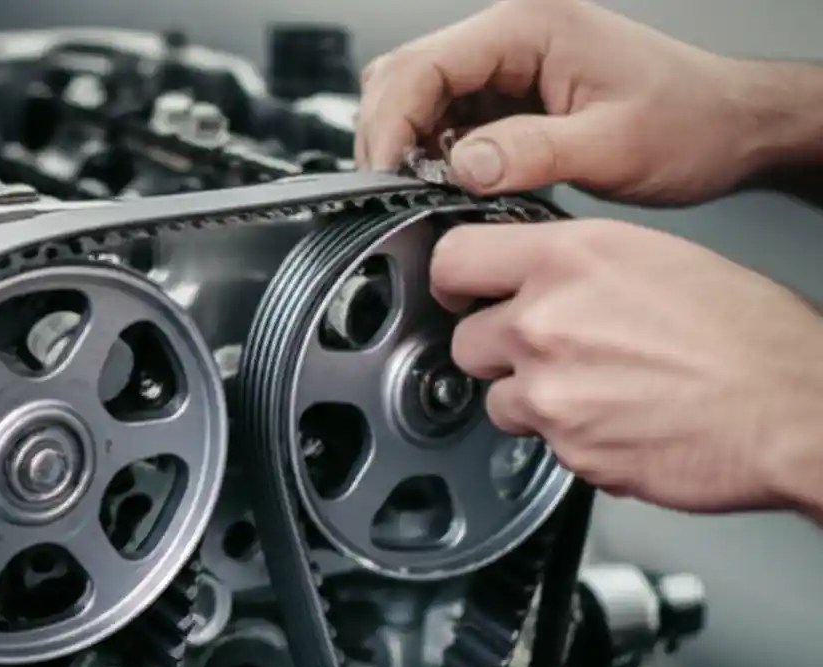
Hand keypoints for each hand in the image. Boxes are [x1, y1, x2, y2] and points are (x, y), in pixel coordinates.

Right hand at [355, 0, 774, 204]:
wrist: (730, 126)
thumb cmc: (691, 121)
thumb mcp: (613, 145)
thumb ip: (530, 154)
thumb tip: (459, 166)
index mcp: (529, 26)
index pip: (423, 66)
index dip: (390, 125)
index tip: (384, 179)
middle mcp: (510, 35)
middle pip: (405, 75)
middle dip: (388, 135)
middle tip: (392, 192)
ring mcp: (506, 62)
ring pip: (417, 96)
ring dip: (408, 144)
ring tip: (421, 191)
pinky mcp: (507, 94)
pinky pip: (445, 117)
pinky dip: (433, 152)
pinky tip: (448, 183)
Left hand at [431, 219, 822, 517]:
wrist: (796, 410)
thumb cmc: (749, 334)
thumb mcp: (652, 257)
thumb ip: (571, 264)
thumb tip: (525, 274)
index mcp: (567, 259)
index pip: (454, 260)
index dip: (454, 281)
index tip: (461, 293)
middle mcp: (545, 321)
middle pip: (465, 341)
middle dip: (499, 349)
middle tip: (552, 350)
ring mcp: (550, 392)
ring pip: (498, 399)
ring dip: (532, 398)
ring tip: (598, 388)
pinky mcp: (567, 450)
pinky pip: (541, 443)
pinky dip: (569, 437)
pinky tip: (619, 419)